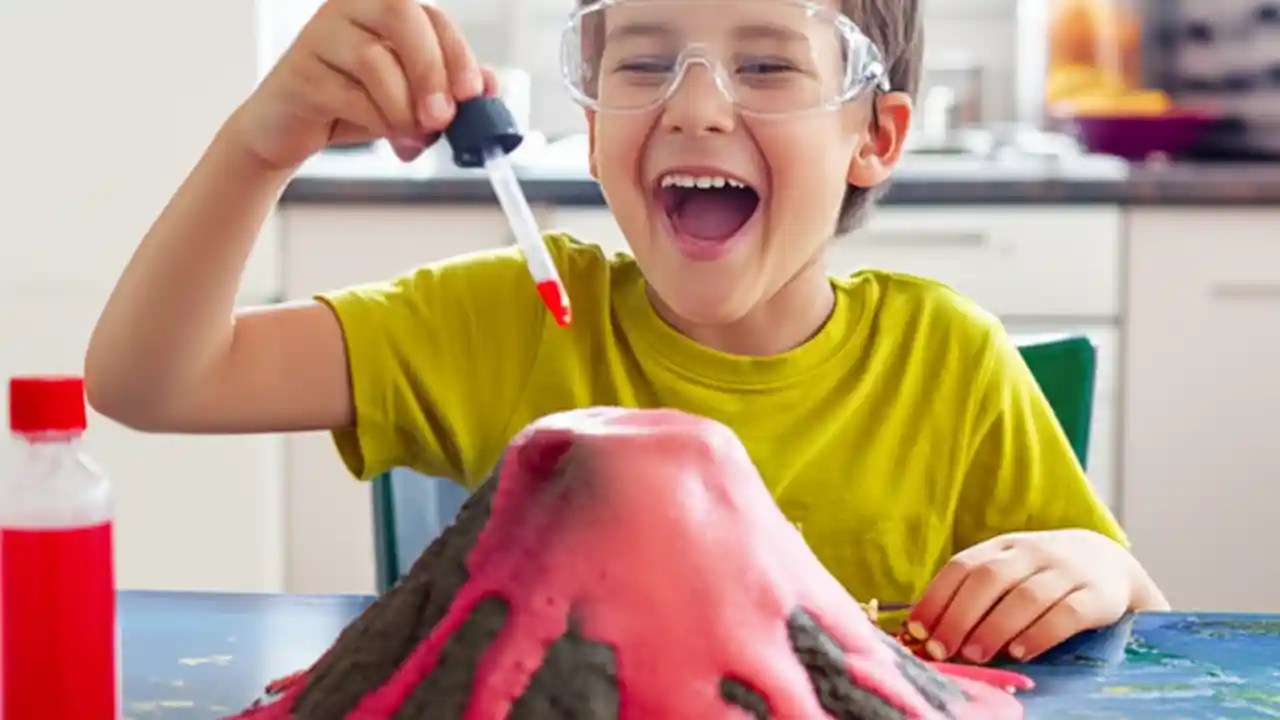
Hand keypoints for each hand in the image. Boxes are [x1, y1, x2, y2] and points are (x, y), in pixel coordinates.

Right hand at [229, 0, 497, 169]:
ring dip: (403, 109)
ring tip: (411, 136)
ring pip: (376, 60)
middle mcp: (349, 8)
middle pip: (401, 16)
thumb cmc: (355, 106)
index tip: (472, 94)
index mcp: (382, 6)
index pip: (429, 14)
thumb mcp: (410, 97)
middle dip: (431, 71)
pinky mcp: (299, 71)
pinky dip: (376, 122)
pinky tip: (384, 137)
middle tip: (443, 119)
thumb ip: (449, 88)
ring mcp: (320, 35)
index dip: (457, 52)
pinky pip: (348, 94)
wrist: (290, 132)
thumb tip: (490, 84)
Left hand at [904, 529, 1162, 663]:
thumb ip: (976, 595)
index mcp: (1002, 546)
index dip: (937, 598)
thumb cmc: (1042, 576)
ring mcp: (1067, 570)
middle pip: (989, 579)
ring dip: (995, 627)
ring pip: (1026, 596)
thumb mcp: (1009, 573)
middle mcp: (1032, 552)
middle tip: (943, 648)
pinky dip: (1040, 634)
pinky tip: (1021, 653)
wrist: (1110, 564)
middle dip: (960, 616)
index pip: (962, 566)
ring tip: (976, 655)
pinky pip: (1067, 613)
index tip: (917, 630)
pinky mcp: (1098, 595)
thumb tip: (929, 633)